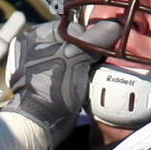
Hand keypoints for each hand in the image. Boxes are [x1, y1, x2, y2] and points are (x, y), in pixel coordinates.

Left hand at [4, 19, 121, 144]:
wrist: (40, 124)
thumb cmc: (51, 89)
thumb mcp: (74, 58)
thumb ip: (94, 40)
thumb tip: (114, 25)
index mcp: (36, 36)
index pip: (73, 27)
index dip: (88, 38)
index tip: (93, 54)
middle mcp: (37, 48)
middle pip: (75, 42)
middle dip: (89, 52)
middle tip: (94, 65)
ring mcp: (43, 66)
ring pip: (76, 57)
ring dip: (88, 65)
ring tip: (90, 76)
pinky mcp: (51, 82)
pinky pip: (73, 72)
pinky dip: (82, 76)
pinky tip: (86, 84)